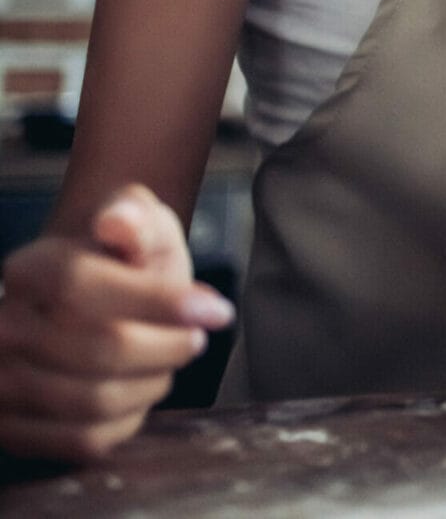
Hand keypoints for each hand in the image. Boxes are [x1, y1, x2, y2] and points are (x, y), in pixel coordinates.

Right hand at [0, 184, 234, 463]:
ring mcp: (1, 381)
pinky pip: (82, 440)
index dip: (158, 301)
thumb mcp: (140, 224)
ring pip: (93, 400)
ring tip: (168, 361)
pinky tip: (140, 390)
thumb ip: (135, 214)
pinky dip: (128, 420)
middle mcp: (2, 327)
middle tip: (195, 340)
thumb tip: (120, 221)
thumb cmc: (125, 263)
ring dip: (152, 384)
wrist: (95, 305)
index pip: (82, 285)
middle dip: (167, 347)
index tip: (216, 310)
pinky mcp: (13, 428)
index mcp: (29, 269)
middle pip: (99, 349)